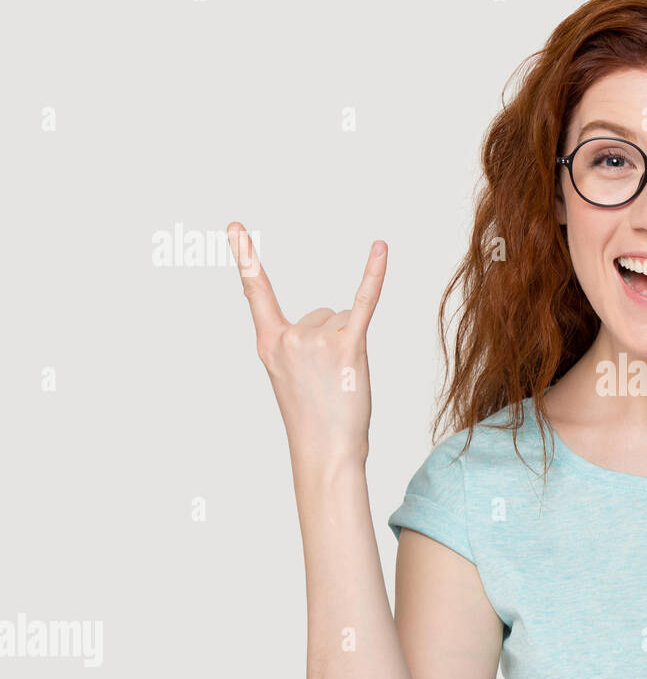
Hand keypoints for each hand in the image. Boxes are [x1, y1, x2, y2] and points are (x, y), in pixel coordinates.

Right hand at [227, 222, 386, 471]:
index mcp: (268, 343)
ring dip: (352, 346)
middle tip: (329, 380)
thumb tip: (335, 316)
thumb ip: (302, 341)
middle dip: (335, 342)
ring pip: (346, 319)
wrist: (326, 452)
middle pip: (324, 313)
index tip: (236, 226)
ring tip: (344, 380)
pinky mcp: (348, 347)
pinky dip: (374, 275)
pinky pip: (365, 302)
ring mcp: (316, 340)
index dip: (246, 256)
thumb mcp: (292, 376)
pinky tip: (380, 249)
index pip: (256, 292)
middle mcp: (288, 337)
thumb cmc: (315, 418)